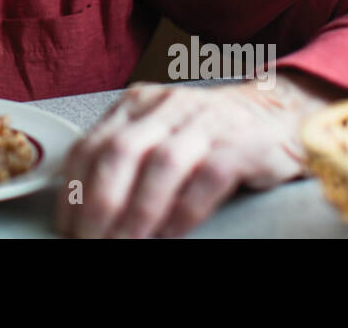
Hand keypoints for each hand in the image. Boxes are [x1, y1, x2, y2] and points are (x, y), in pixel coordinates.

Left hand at [55, 73, 347, 237]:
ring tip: (123, 245)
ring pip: (160, 164)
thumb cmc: (209, 133)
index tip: (67, 226)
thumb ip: (125, 156)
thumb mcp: (159, 132)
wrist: (281, 112)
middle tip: (89, 241)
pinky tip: (169, 235)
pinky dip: (184, 210)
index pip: (91, 144)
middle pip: (119, 152)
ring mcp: (207, 121)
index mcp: (137, 103)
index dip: (74, 190)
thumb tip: (83, 209)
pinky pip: (208, 177)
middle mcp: (168, 106)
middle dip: (98, 204)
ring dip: (137, 213)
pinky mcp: (243, 144)